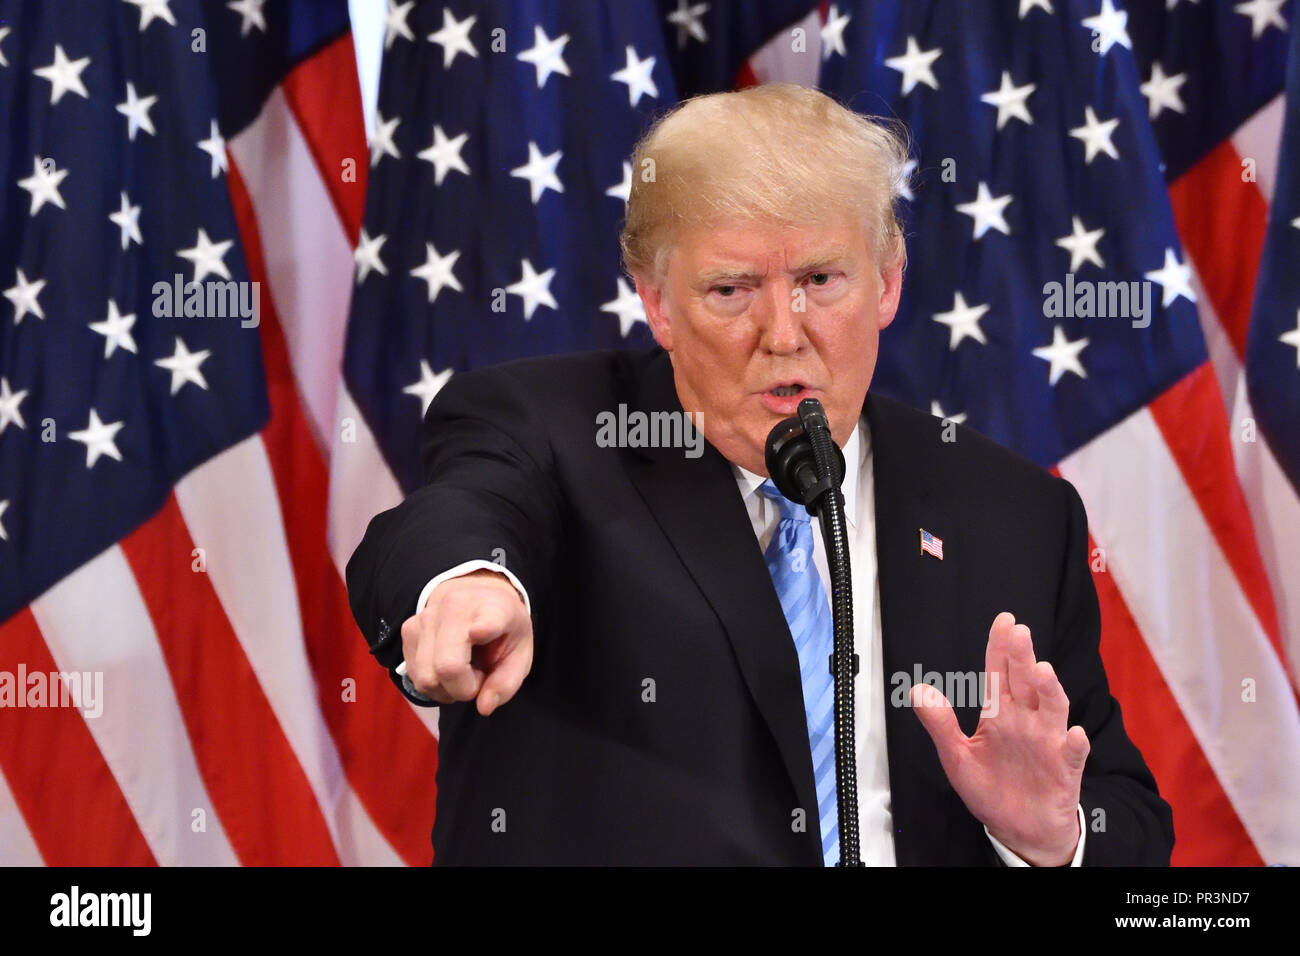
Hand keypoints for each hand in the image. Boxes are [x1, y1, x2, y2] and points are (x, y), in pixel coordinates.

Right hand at [400, 569, 532, 715]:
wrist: (476, 595)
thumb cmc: (502, 630)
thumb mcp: (519, 655)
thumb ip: (506, 683)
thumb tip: (483, 707)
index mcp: (495, 609)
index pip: (488, 620)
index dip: (484, 628)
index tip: (477, 632)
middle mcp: (456, 606)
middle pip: (447, 667)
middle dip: (463, 689)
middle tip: (478, 678)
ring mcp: (427, 616)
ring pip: (426, 678)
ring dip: (445, 688)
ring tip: (462, 671)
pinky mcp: (409, 629)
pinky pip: (414, 676)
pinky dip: (432, 683)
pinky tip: (446, 668)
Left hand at [909, 611, 1088, 865]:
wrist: (1019, 829)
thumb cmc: (992, 789)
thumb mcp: (956, 756)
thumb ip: (940, 724)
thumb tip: (918, 690)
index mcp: (1000, 715)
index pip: (999, 674)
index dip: (1000, 648)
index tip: (1003, 622)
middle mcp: (1026, 722)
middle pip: (1025, 683)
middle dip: (1022, 658)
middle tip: (1019, 633)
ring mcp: (1048, 743)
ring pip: (1052, 710)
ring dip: (1049, 691)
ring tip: (1043, 671)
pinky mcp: (1065, 770)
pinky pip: (1074, 754)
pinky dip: (1076, 744)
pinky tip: (1075, 734)